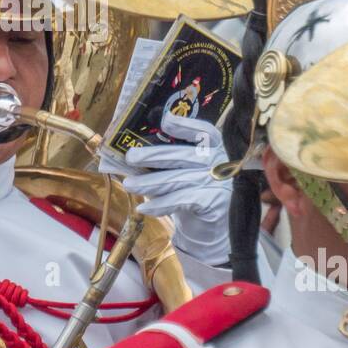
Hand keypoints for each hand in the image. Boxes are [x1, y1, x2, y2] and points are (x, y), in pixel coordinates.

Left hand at [121, 110, 231, 263]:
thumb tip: (129, 155)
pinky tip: (144, 208)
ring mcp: (218, 183)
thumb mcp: (179, 171)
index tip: (166, 120)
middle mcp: (219, 162)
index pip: (204, 132)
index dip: (186, 125)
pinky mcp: (214, 203)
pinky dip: (160, 205)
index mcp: (213, 147)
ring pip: (179, 179)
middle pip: (185, 155)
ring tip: (128, 185)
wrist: (207, 227)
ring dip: (150, 183)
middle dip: (154, 155)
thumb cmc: (189, 190)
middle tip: (130, 157)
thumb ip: (163, 159)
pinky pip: (182, 201)